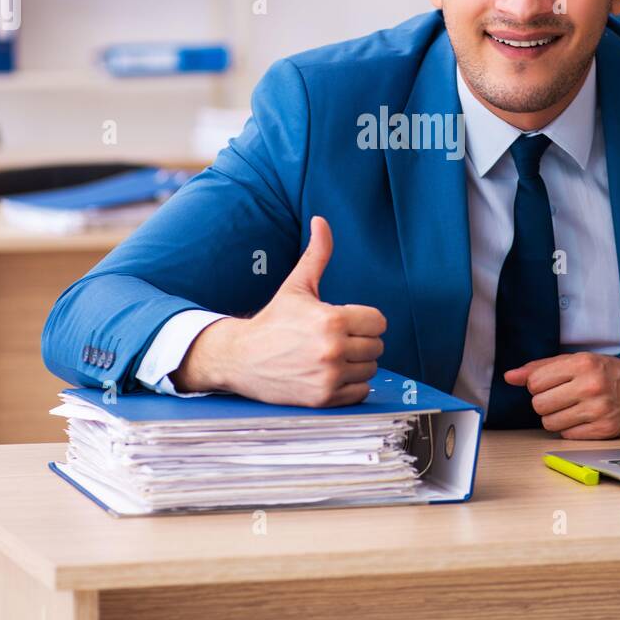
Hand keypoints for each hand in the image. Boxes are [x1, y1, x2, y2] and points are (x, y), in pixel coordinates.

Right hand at [172, 216, 386, 406]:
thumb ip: (317, 254)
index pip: (378, 322)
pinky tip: (330, 374)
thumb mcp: (297, 286)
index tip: (345, 321)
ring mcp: (329, 376)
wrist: (241, 358)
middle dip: (360, 341)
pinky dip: (351, 385)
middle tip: (335, 339)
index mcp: (332, 319)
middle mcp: (333, 349)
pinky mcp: (324, 398)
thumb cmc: (273, 321)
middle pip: (377, 346)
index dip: (364, 320)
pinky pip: (361, 392)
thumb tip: (321, 221)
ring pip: (370, 369)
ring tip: (331, 356)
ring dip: (356, 364)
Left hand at [503, 352, 619, 437]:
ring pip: (549, 423)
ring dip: (555, 417)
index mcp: (583, 363)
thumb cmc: (607, 374)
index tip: (550, 384)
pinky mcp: (602, 430)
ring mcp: (598, 410)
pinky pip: (566, 435)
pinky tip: (583, 418)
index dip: (538, 385)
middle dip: (545, 402)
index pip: (535, 382)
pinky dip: (570, 429)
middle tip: (562, 396)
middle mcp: (591, 386)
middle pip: (539, 404)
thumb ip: (541, 367)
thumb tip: (510, 377)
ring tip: (573, 407)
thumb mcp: (577, 361)